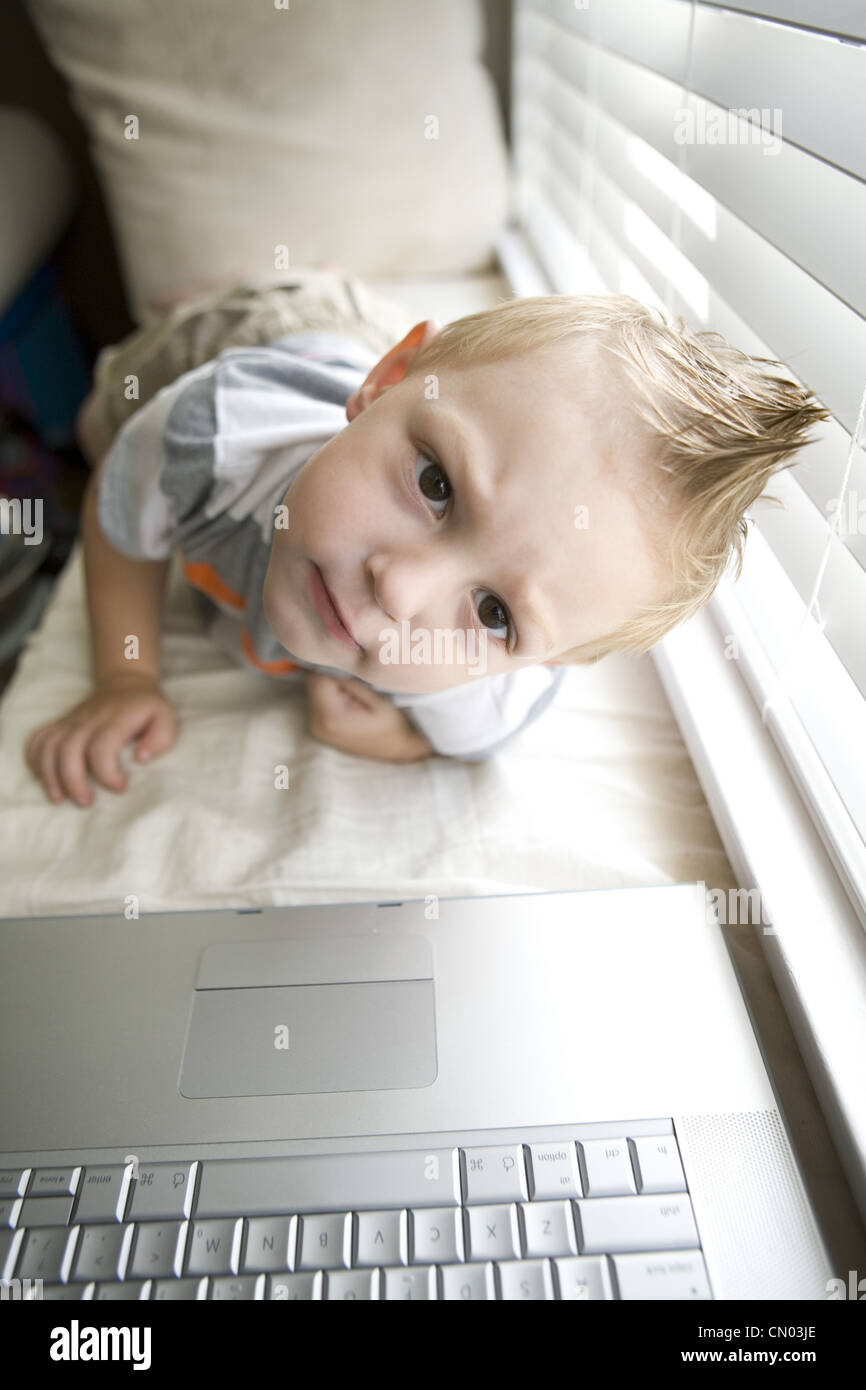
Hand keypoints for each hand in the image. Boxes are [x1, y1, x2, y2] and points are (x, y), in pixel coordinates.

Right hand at [24, 672, 177, 806]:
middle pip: (69, 750)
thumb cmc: (147, 708)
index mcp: (114, 721)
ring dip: (49, 775)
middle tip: (85, 802)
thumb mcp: (165, 718)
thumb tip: (141, 758)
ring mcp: (71, 722)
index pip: (102, 748)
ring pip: (49, 746)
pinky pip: (38, 738)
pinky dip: (33, 758)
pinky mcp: (60, 724)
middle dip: (73, 781)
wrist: (126, 683)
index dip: (107, 773)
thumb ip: (160, 739)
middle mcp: (88, 721)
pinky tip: (40, 776)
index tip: (120, 788)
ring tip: (58, 798)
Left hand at [305, 672, 433, 762]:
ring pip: (315, 688)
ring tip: (356, 686)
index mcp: (330, 717)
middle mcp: (316, 724)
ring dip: (332, 682)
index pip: (316, 676)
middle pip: (312, 682)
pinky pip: (320, 698)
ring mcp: (316, 727)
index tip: (352, 662)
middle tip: (357, 674)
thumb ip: (352, 680)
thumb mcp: (378, 699)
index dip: (333, 664)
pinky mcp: (319, 726)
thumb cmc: (395, 724)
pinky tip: (350, 696)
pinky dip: (332, 692)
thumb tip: (334, 660)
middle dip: (332, 673)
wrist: (400, 748)